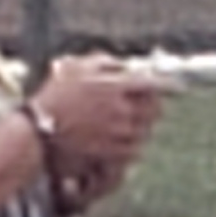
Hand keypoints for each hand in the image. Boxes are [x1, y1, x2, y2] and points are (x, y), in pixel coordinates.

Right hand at [34, 53, 175, 181]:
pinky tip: (117, 142)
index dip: (170, 85)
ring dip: (140, 127)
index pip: (155, 84)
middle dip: (152, 107)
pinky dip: (131, 146)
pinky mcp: (114, 155)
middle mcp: (123, 111)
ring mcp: (119, 135)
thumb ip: (104, 62)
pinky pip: (135, 151)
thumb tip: (125, 65)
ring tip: (122, 125)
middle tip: (144, 106)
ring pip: (145, 131)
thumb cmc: (52, 99)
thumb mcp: (74, 68)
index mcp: (116, 87)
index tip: (179, 87)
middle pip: (154, 110)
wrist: (36, 135)